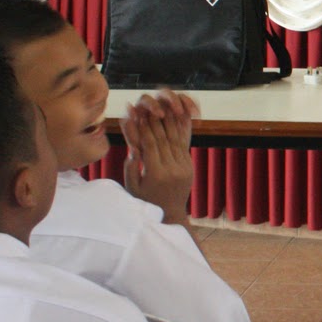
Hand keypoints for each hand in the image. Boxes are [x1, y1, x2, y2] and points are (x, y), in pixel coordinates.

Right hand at [120, 89, 198, 225]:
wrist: (170, 214)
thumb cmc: (145, 201)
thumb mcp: (132, 186)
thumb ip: (132, 167)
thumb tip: (132, 146)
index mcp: (157, 174)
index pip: (150, 145)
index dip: (144, 129)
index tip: (137, 116)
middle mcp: (173, 169)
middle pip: (164, 139)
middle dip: (155, 122)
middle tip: (148, 108)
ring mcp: (184, 167)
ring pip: (176, 140)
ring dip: (168, 123)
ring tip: (160, 109)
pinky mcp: (190, 166)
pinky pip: (183, 145)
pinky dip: (178, 132)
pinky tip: (172, 121)